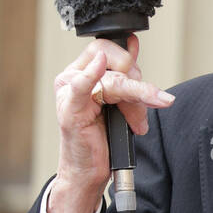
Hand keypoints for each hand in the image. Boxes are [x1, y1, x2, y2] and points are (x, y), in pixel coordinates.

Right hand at [53, 34, 174, 193]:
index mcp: (84, 69)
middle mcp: (73, 75)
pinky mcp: (70, 108)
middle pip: (117, 64)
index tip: (143, 90)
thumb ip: (124, 72)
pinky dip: (91, 74)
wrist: (88, 169)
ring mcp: (69, 91)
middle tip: (139, 116)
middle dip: (137, 89)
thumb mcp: (119, 99)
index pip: (113, 49)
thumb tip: (133, 43)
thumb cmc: (102, 136)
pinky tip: (99, 64)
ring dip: (135, 104)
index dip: (132, 66)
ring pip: (113, 81)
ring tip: (138, 124)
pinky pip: (82, 85)